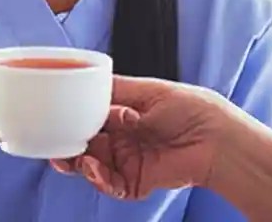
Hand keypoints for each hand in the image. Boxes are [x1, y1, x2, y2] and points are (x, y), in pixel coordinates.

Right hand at [52, 76, 234, 200]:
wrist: (217, 139)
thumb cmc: (192, 108)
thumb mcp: (150, 91)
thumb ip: (116, 91)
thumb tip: (85, 88)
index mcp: (124, 113)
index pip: (88, 116)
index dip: (70, 119)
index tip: (54, 118)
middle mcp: (122, 137)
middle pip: (84, 143)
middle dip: (67, 146)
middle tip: (54, 145)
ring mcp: (127, 161)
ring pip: (92, 166)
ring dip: (80, 163)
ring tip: (77, 159)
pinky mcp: (135, 182)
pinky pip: (110, 184)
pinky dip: (99, 179)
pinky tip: (95, 170)